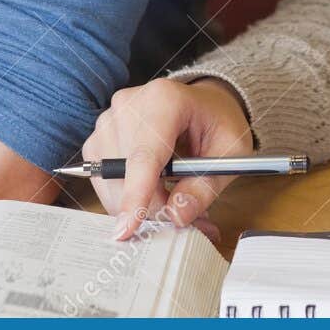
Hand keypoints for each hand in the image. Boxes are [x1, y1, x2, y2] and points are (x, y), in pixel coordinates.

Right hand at [83, 77, 253, 240]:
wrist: (203, 104)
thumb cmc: (217, 123)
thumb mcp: (230, 154)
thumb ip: (204, 186)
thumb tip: (176, 216)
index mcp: (165, 99)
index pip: (144, 156)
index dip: (136, 195)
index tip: (128, 230)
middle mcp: (129, 105)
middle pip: (125, 174)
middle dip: (151, 207)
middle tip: (186, 220)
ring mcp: (108, 121)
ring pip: (111, 183)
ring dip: (139, 204)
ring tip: (174, 201)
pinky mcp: (99, 138)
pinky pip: (103, 182)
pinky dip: (127, 197)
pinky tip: (153, 191)